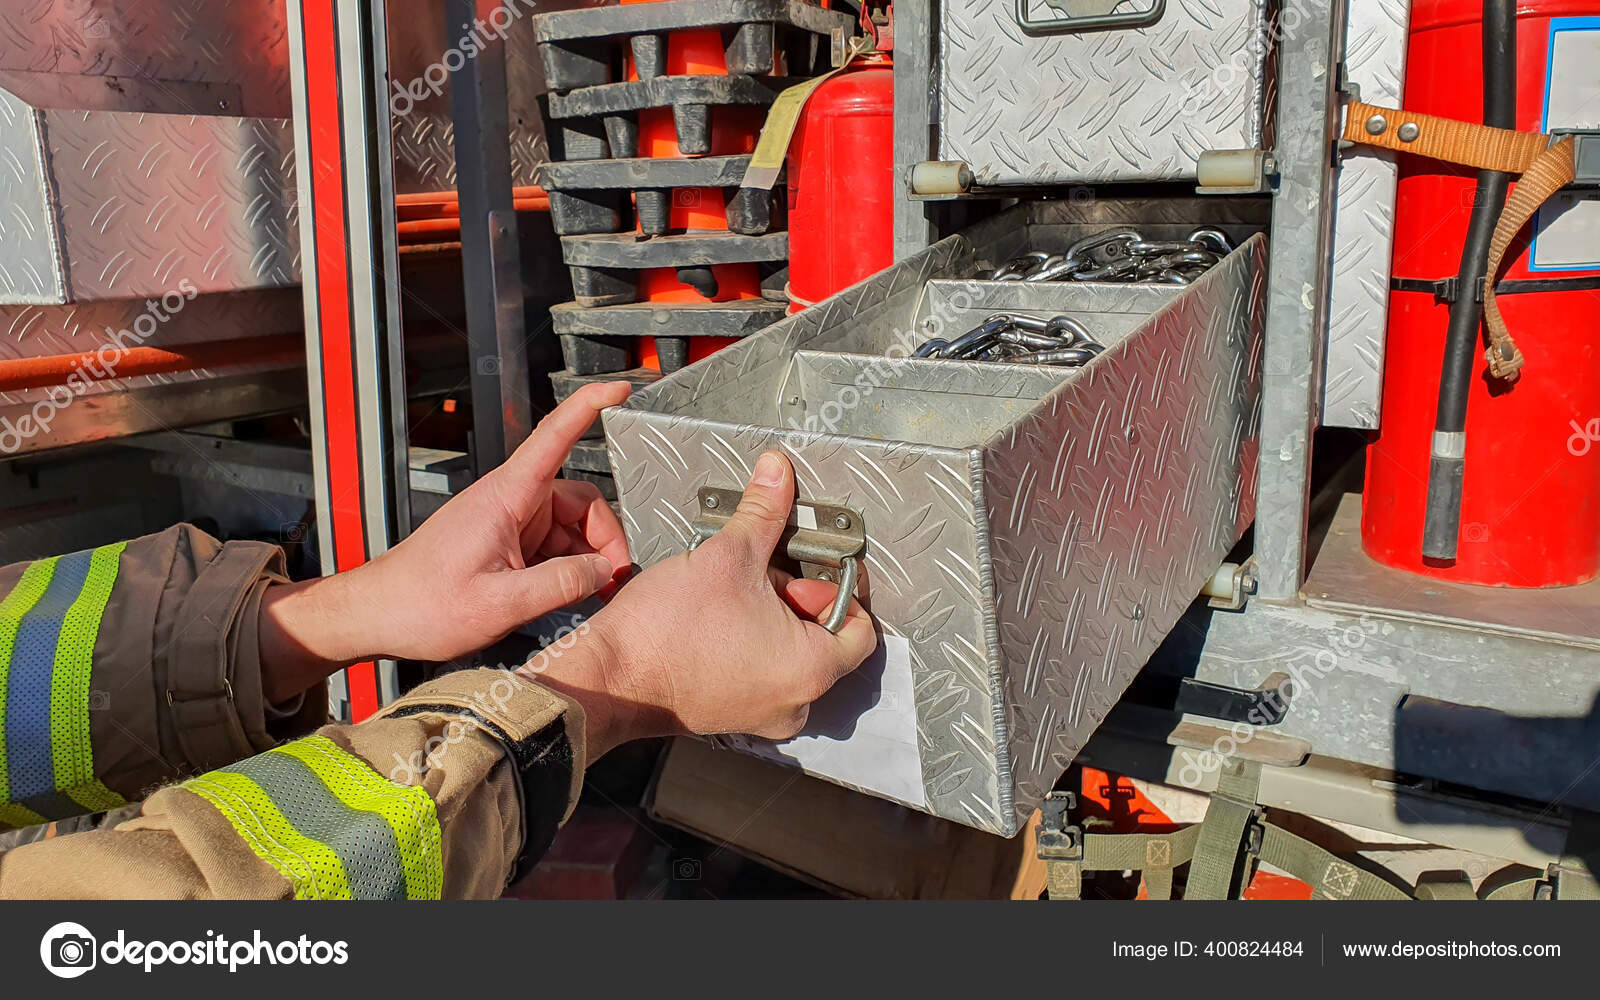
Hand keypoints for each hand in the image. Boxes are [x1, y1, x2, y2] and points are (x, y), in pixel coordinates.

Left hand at [259, 382, 632, 701]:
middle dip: (605, 538)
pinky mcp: (505, 543)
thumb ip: (560, 584)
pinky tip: (565, 597)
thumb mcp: (500, 604)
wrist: (379, 614)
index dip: (588, 406)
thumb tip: (603, 571)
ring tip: (589, 596)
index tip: (618, 390)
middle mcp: (509, 500)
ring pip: (570, 527)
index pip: (554, 436)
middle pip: (580, 500)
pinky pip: (552, 546)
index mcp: (505, 497)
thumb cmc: (422, 604)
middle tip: (613, 580)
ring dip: (586, 559)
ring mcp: (507, 522)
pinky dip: (567, 569)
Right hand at [529, 450, 876, 758]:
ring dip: (772, 620)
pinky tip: (719, 616)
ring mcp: (761, 715)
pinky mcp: (730, 715)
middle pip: (824, 640)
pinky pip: (759, 673)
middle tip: (765, 573)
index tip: (819, 567)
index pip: (862, 629)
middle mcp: (794, 702)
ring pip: (789, 656)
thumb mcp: (727, 556)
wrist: (608, 676)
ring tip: (738, 593)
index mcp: (812, 669)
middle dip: (799, 598)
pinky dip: (750, 644)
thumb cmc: (666, 632)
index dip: (843, 589)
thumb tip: (778, 474)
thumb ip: (764, 512)